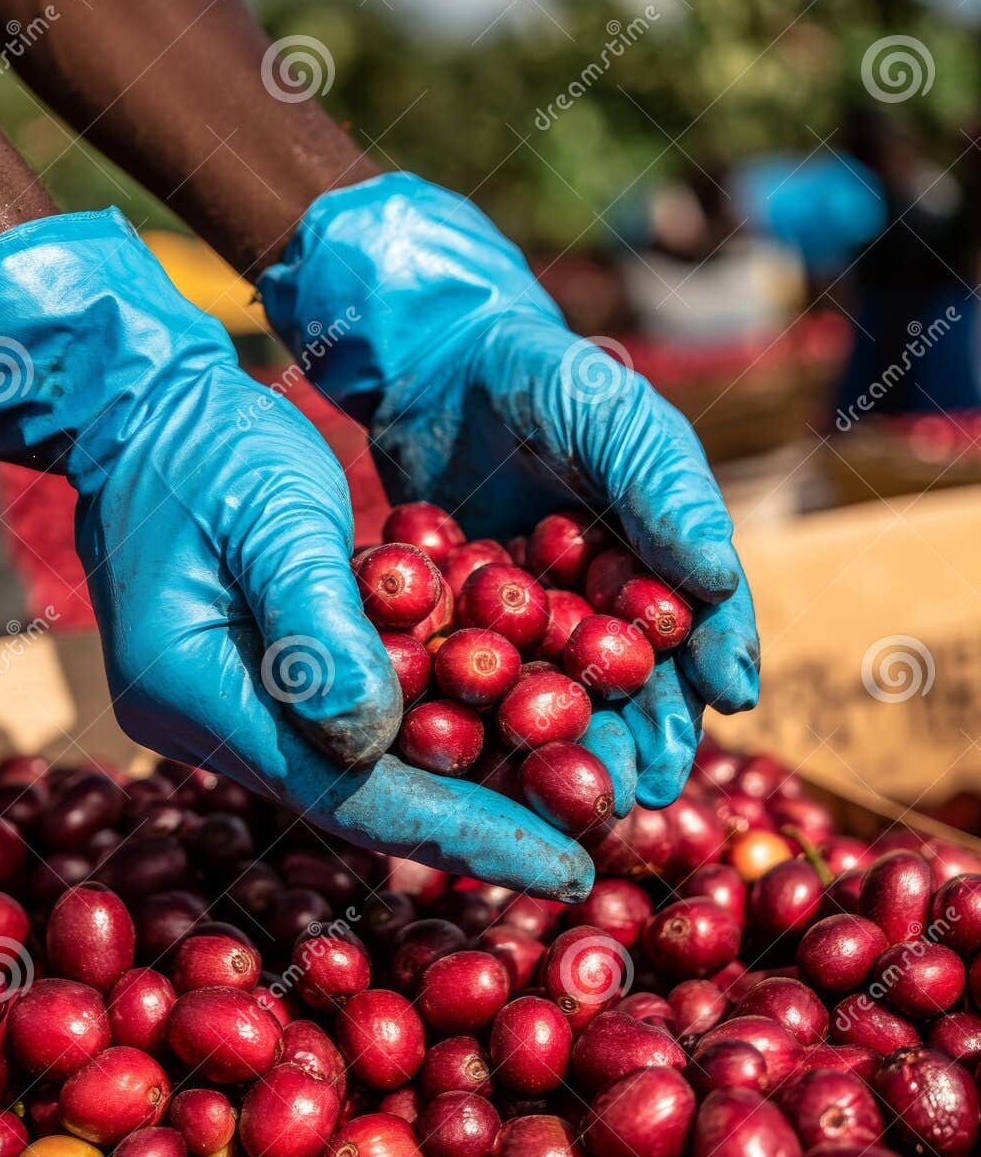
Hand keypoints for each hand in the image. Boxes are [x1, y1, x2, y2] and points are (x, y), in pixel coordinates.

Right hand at [0, 209, 591, 898]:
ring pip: (363, 768)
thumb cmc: (207, 446)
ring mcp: (231, 705)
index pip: (347, 792)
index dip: (459, 833)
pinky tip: (509, 735)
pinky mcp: (260, 679)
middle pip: (359, 798)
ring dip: (463, 786)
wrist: (141, 410)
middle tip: (587, 855)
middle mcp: (210, 722)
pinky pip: (355, 724)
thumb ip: (320, 627)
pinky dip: (433, 731)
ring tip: (566, 803)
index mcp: (197, 692)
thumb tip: (376, 738)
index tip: (565, 868)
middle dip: (476, 826)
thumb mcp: (274, 518)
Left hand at [260, 174, 759, 816]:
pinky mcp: (460, 631)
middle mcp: (602, 597)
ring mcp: (532, 621)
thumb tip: (720, 583)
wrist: (429, 361)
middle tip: (645, 787)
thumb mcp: (610, 415)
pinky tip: (485, 768)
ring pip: (559, 697)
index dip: (714, 660)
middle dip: (643, 734)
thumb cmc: (537, 373)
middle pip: (633, 679)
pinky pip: (477, 687)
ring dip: (571, 748)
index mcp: (656, 550)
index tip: (726, 705)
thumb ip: (663, 489)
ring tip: (578, 795)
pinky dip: (483, 724)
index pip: (698, 617)